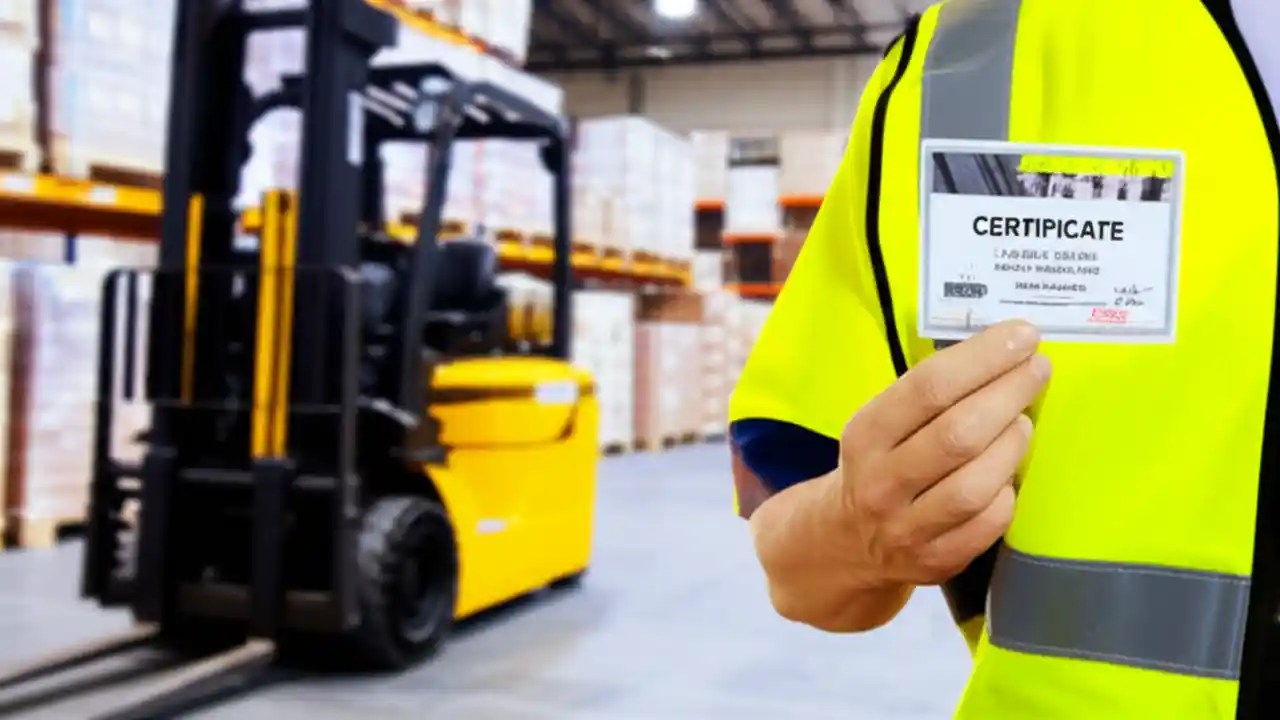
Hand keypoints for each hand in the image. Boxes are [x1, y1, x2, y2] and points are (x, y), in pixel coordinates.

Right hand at [838, 320, 1049, 586]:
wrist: (847, 540)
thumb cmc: (879, 463)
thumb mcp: (880, 423)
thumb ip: (928, 396)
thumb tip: (1002, 351)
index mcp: (865, 434)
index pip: (928, 388)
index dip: (983, 359)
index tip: (1022, 336)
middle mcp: (880, 482)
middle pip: (958, 435)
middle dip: (1008, 394)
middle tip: (1038, 370)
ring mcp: (906, 526)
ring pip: (973, 485)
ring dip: (1010, 445)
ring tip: (1024, 421)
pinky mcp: (933, 560)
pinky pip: (985, 526)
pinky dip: (1006, 493)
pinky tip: (1008, 473)